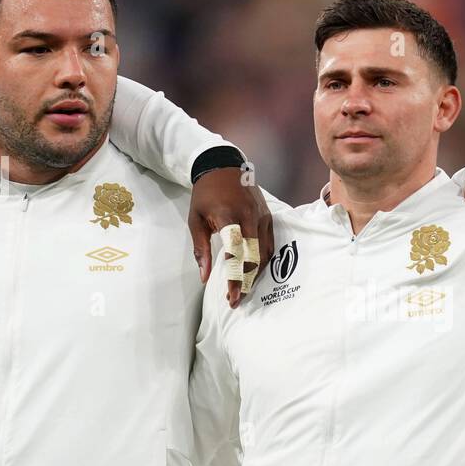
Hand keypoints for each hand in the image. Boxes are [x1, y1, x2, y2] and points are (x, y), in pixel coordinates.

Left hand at [188, 168, 274, 308]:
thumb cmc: (205, 195)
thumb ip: (201, 249)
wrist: (222, 166)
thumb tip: (204, 277)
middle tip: (236, 299)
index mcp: (230, 216)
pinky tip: (253, 270)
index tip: (232, 297)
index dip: (235, 277)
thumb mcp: (195, 220)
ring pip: (264, 253)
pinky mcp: (269, 216)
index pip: (236, 253)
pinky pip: (269, 244)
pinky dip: (262, 260)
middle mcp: (251, 217)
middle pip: (254, 257)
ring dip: (255, 273)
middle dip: (246, 281)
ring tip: (243, 288)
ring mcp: (263, 216)